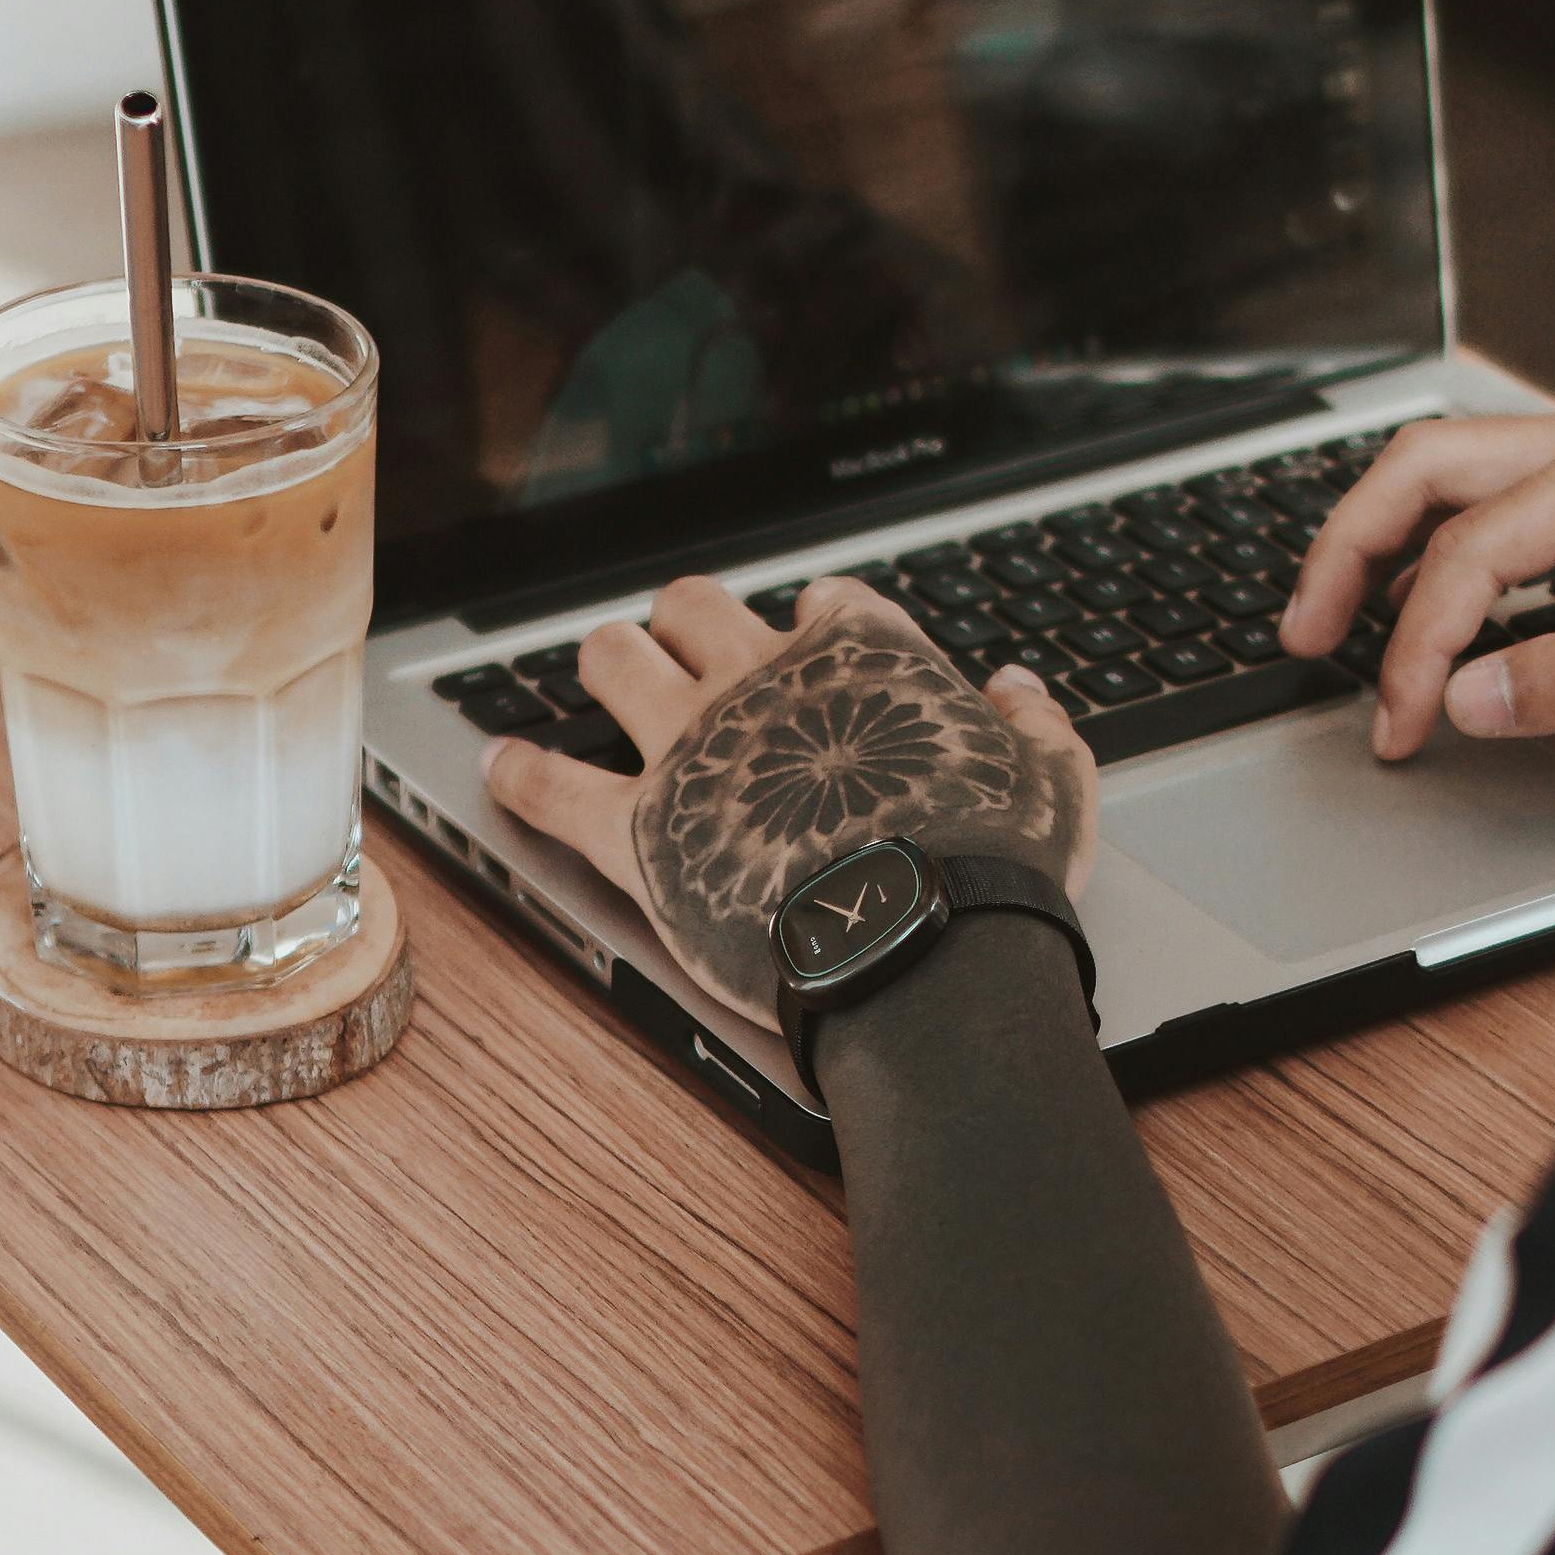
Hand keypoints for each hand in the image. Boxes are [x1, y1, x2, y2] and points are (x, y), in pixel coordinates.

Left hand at [482, 575, 1096, 1029]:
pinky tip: (498, 764)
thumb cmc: (995, 867)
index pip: (825, 605)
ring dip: (607, 658)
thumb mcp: (1056, 782)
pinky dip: (517, 774)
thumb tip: (1019, 690)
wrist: (924, 949)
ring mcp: (690, 745)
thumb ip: (1038, 727)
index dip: (819, 623)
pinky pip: (550, 786)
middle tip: (688, 647)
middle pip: (697, 607)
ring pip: (613, 659)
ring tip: (604, 665)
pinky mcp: (635, 826)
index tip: (818, 642)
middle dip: (689, 621)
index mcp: (862, 655)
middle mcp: (761, 678)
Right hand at [1278, 400, 1554, 758]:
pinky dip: (1443, 543)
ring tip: (1336, 617)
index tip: (1398, 727)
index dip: (1417, 646)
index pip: (1474, 551)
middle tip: (1304, 637)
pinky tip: (1428, 603)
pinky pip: (1501, 493)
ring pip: (1456, 469)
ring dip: (1388, 537)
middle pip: (1431, 466)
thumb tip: (1462, 697)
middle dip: (1353, 550)